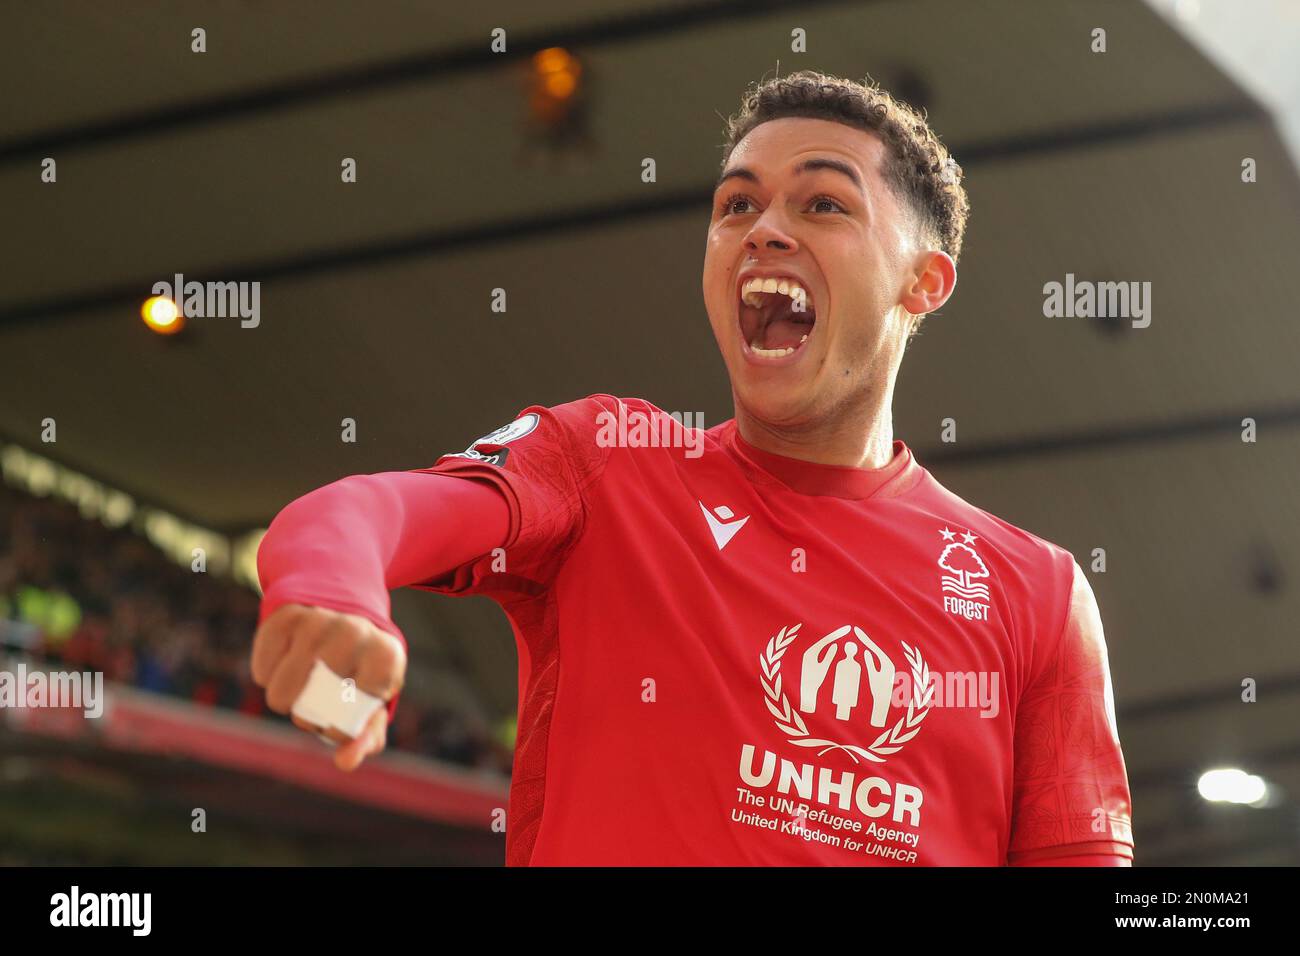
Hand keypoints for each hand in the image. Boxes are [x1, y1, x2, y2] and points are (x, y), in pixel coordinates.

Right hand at [251, 603, 406, 771]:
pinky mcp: (285, 616)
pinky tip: (286, 665)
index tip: (338, 721)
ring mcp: (319, 620)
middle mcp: (355, 631)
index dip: (339, 729)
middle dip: (308, 717)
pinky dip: (267, 679)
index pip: (354, 713)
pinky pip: (261, 672)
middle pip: (313, 705)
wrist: (343, 616)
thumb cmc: (360, 673)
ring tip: (301, 688)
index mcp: (386, 656)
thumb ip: (365, 738)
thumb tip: (345, 762)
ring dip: (284, 701)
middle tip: (318, 702)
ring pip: (280, 692)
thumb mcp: (371, 704)